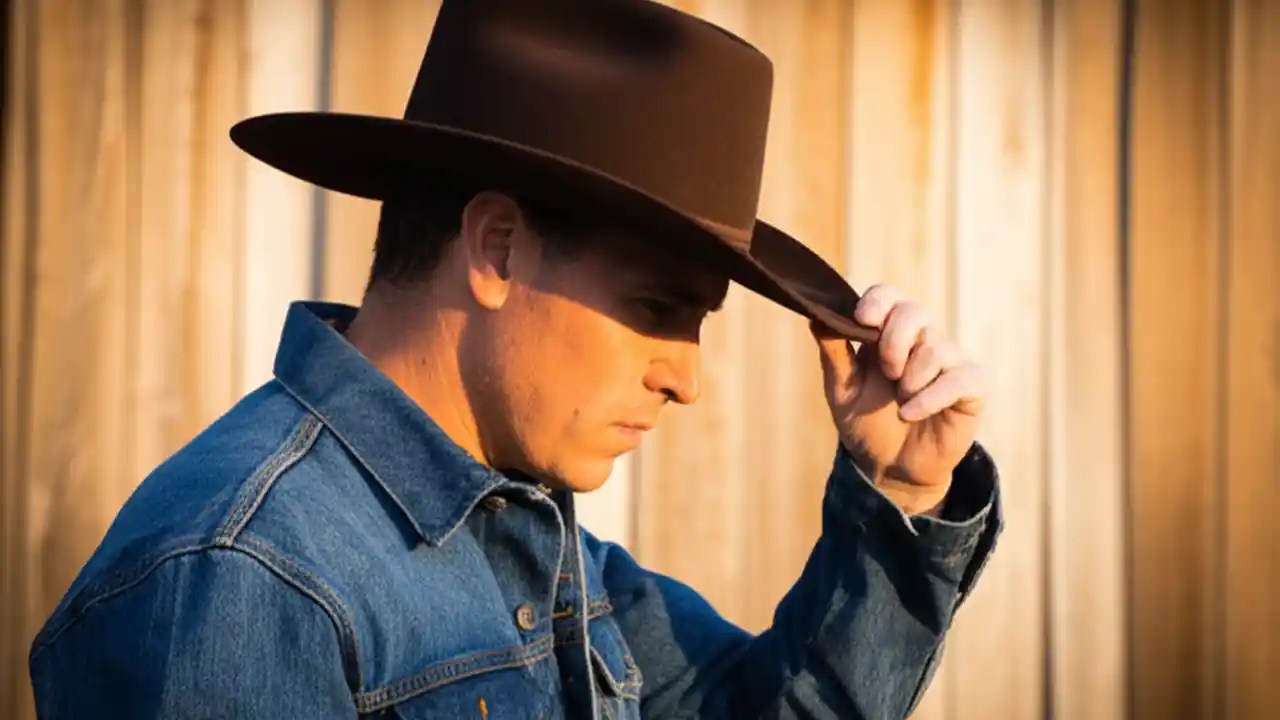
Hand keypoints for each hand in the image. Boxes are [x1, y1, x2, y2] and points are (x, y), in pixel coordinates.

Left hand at [810, 284, 985, 515]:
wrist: (890, 466)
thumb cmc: (867, 422)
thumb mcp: (842, 390)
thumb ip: (833, 353)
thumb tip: (817, 316)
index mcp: (889, 332)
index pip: (890, 296)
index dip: (879, 301)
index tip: (863, 319)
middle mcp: (923, 339)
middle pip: (914, 312)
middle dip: (893, 343)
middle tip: (886, 373)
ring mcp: (951, 360)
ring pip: (935, 349)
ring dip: (910, 381)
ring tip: (901, 403)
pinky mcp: (973, 385)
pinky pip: (960, 378)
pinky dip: (931, 398)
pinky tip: (912, 413)